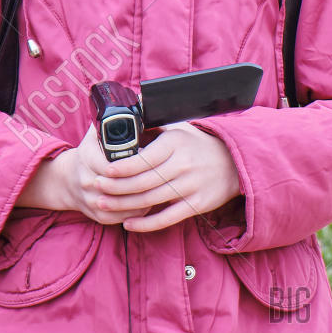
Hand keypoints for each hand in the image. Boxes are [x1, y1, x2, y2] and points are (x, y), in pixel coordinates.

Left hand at [21, 121, 239, 231]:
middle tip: (96, 187)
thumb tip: (128, 108)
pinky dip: (145, 224)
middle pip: (143, 182)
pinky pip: (167, 218)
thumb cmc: (198, 144)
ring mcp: (191, 186)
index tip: (104, 170)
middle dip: (116, 187)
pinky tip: (128, 223)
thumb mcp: (178, 127)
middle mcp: (183, 165)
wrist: (234, 162)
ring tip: (104, 205)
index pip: (144, 159)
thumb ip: (153, 123)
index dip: (122, 167)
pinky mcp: (196, 204)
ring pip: (151, 200)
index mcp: (176, 143)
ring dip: (124, 206)